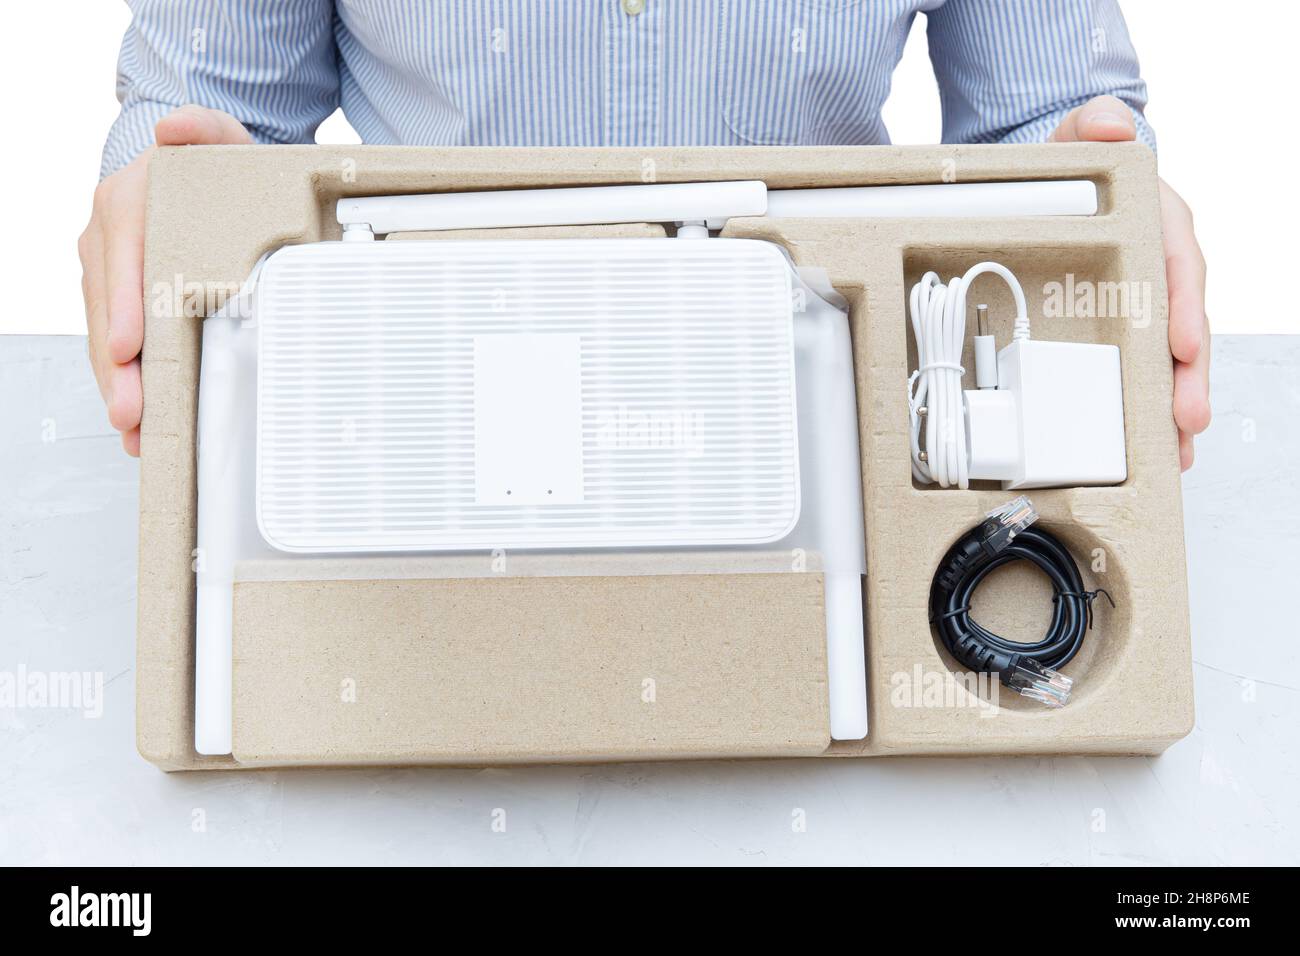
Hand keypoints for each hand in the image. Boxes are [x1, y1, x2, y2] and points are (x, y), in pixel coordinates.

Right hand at [79, 105, 251, 455]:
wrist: (200, 179)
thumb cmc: (210, 168)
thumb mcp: (219, 140)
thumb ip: (204, 128)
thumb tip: (175, 126)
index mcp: (127, 203)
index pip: (120, 257)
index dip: (122, 305)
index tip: (127, 346)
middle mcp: (107, 238)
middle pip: (106, 310)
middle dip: (116, 366)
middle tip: (131, 410)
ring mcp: (108, 271)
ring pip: (104, 335)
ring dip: (117, 385)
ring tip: (132, 429)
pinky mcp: (119, 299)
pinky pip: (115, 343)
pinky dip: (124, 382)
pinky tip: (136, 420)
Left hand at [1050, 95, 1210, 469]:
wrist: (1063, 185)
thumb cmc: (1078, 167)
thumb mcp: (1078, 136)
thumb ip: (1093, 126)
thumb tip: (1109, 125)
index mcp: (1158, 223)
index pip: (1178, 264)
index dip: (1183, 306)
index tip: (1182, 344)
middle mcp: (1162, 267)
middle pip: (1184, 325)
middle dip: (1188, 374)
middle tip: (1187, 416)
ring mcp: (1148, 301)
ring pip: (1171, 358)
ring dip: (1177, 405)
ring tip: (1180, 450)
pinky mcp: (1129, 326)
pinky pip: (1147, 370)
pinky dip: (1155, 408)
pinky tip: (1162, 445)